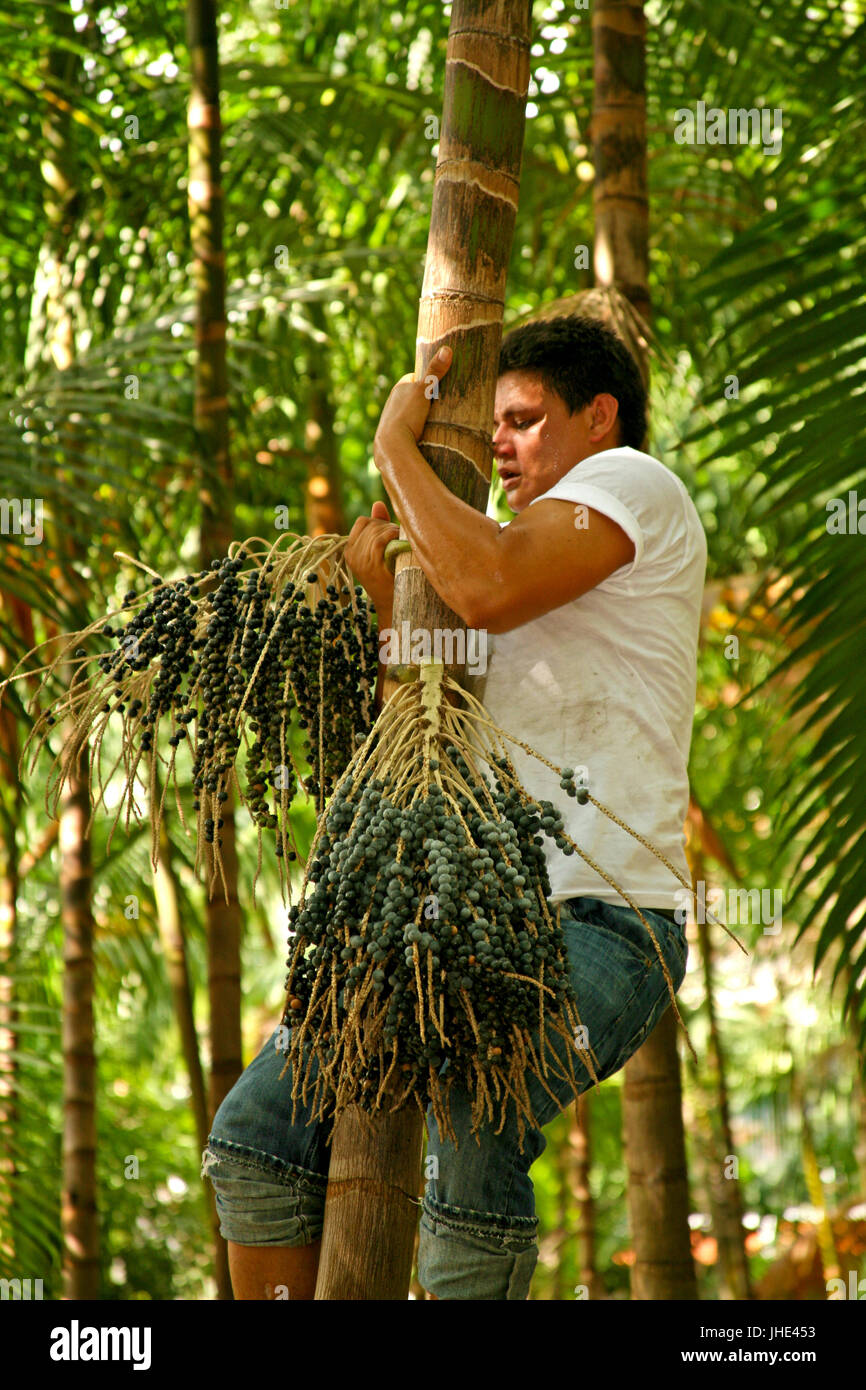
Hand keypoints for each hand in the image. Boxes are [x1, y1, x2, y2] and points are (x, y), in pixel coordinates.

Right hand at [345, 500, 398, 614]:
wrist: (393, 604)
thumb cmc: (389, 577)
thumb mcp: (378, 551)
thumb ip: (378, 527)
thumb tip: (378, 504)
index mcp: (350, 550)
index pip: (362, 522)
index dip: (378, 523)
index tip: (389, 533)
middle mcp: (352, 555)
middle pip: (372, 525)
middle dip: (388, 527)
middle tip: (399, 538)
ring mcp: (361, 560)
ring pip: (377, 531)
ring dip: (393, 532)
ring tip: (401, 543)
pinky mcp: (371, 564)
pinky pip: (381, 541)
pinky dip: (391, 537)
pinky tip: (399, 542)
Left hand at [373, 345, 452, 462]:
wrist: (392, 445)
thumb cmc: (407, 415)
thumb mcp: (424, 391)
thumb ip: (435, 372)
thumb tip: (447, 349)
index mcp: (399, 388)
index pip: (415, 379)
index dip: (427, 383)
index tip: (440, 388)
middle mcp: (392, 401)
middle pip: (412, 397)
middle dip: (424, 400)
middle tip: (441, 406)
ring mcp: (390, 419)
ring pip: (408, 413)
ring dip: (418, 417)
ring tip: (433, 423)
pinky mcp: (392, 435)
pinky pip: (406, 429)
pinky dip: (413, 430)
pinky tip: (422, 436)